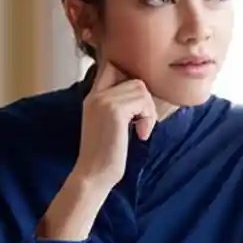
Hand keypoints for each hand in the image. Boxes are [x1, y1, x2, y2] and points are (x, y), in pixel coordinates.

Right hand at [70, 59, 158, 191]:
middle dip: (146, 102)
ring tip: (142, 129)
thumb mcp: (110, 124)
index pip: (113, 67)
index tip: (138, 107)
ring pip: (141, 89)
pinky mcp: (114, 110)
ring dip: (148, 110)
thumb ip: (120, 106)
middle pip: (135, 80)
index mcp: (93, 97)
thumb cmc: (106, 156)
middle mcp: (96, 95)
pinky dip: (148, 118)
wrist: (93, 175)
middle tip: (143, 123)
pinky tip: (141, 135)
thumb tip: (144, 94)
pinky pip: (142, 101)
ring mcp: (103, 101)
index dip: (131, 80)